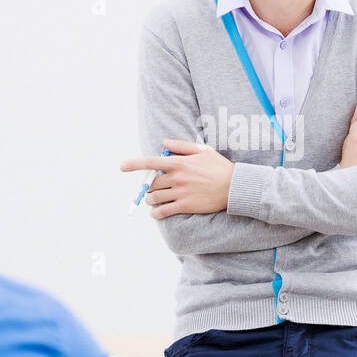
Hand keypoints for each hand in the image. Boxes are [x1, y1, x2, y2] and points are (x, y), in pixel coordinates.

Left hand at [120, 138, 234, 218]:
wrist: (234, 186)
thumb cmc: (219, 167)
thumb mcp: (202, 150)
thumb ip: (181, 146)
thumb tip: (163, 143)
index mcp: (179, 163)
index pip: (151, 162)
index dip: (134, 164)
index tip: (122, 167)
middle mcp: (177, 178)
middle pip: (152, 183)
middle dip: (149, 186)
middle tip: (152, 188)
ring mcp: (181, 193)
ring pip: (155, 198)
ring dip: (151, 200)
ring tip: (153, 200)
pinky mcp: (186, 206)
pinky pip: (163, 212)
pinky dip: (156, 213)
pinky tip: (156, 213)